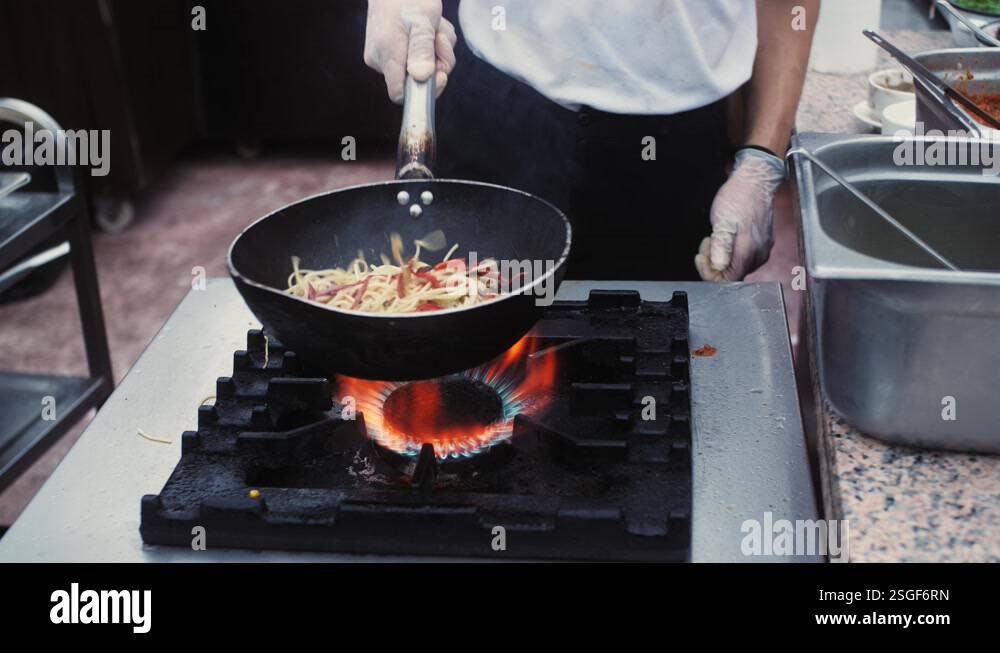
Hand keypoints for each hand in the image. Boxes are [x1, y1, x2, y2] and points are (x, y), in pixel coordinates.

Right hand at [363, 0, 456, 102]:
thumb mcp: (421, 22)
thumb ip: (421, 49)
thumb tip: (421, 76)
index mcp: (386, 56)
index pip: (400, 94)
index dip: (424, 91)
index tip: (441, 75)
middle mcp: (381, 60)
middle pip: (417, 80)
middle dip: (437, 61)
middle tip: (441, 39)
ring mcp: (386, 56)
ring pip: (422, 67)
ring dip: (437, 50)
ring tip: (435, 27)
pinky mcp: (393, 51)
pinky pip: (419, 57)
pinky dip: (432, 45)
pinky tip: (431, 28)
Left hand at [695, 148, 785, 281]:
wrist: (756, 181)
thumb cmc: (739, 197)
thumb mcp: (722, 222)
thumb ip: (720, 248)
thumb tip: (717, 267)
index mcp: (747, 252)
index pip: (726, 280)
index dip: (709, 272)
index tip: (701, 257)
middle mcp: (758, 255)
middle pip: (731, 274)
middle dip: (713, 263)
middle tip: (707, 243)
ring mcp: (762, 250)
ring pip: (736, 266)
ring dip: (721, 256)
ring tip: (715, 237)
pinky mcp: (762, 244)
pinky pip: (743, 257)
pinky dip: (731, 251)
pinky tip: (726, 237)